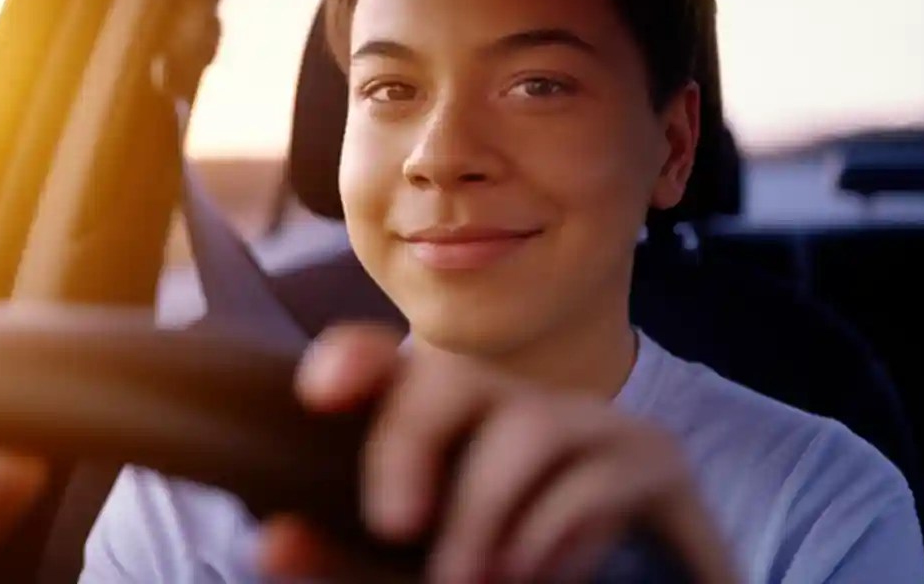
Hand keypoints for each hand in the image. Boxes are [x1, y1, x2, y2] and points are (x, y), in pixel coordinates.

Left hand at [258, 324, 737, 583]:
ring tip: (464, 578)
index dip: (354, 361)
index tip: (318, 392)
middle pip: (450, 379)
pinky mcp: (650, 460)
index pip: (390, 366)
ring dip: (486, 514)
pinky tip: (536, 574)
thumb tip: (273, 544)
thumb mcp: (423, 566)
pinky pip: (590, 483)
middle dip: (411, 440)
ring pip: (525, 428)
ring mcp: (584, 424)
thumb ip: (355, 560)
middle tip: (393, 523)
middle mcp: (511, 407)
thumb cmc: (512, 567)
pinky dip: (552, 540)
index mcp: (449, 428)